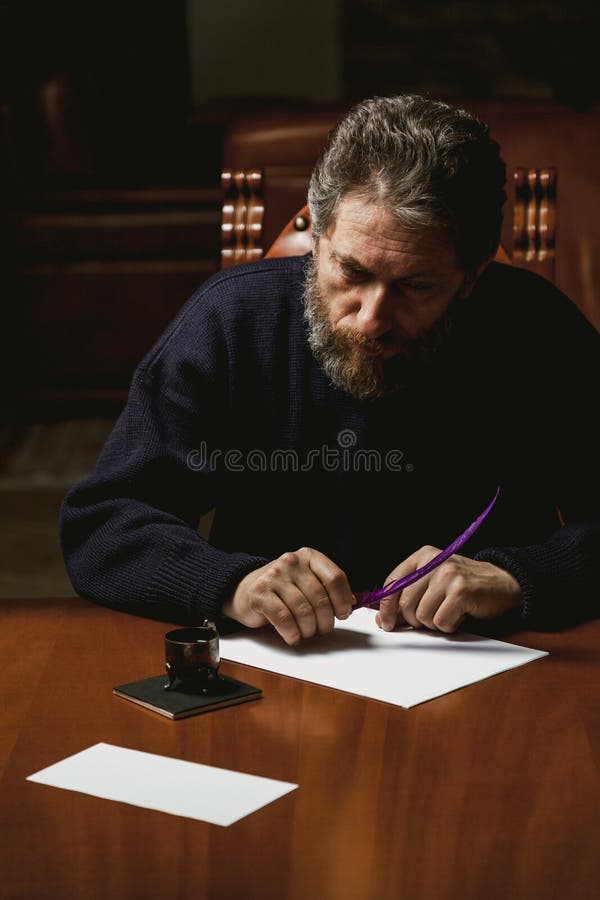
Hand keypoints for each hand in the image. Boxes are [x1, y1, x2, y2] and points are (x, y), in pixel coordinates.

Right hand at [221, 547, 353, 645]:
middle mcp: (291, 562)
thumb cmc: (281, 589)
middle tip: (322, 630)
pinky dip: (292, 632)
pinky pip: (284, 618)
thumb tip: (353, 602)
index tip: (343, 614)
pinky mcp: (259, 593)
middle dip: (325, 621)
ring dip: (309, 629)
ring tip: (306, 633)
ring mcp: (274, 576)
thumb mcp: (306, 581)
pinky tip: (293, 636)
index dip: (343, 600)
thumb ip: (327, 589)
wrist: (243, 589)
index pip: (335, 577)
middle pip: (320, 597)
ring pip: (303, 610)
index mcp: (308, 556)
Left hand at [375, 546, 522, 632]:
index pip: (392, 583)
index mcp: (423, 556)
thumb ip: (408, 598)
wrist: (503, 582)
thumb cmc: (465, 585)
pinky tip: (460, 614)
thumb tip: (383, 618)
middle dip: (415, 619)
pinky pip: (441, 622)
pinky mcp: (461, 592)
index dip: (387, 607)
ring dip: (435, 623)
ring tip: (449, 612)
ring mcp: (448, 575)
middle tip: (433, 617)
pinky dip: (450, 625)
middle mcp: (433, 562)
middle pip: (406, 603)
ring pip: (423, 616)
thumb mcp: (433, 583)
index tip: (386, 622)